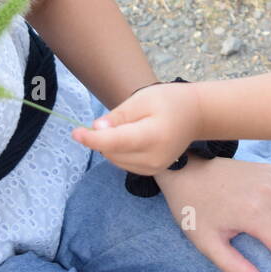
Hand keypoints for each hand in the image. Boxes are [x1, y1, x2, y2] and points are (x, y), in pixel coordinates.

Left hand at [70, 82, 199, 174]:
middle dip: (102, 137)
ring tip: (131, 125)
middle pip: (112, 151)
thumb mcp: (143, 99)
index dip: (92, 139)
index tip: (75, 132)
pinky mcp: (151, 172)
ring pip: (114, 159)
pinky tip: (131, 137)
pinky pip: (122, 162)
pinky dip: (118, 150)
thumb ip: (119, 116)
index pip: (116, 142)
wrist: (195, 116)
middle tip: (116, 118)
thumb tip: (96, 129)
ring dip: (110, 144)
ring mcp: (153, 168)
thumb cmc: (169, 101)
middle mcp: (153, 158)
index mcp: (153, 137)